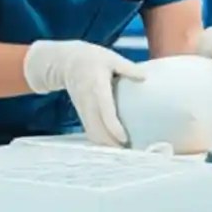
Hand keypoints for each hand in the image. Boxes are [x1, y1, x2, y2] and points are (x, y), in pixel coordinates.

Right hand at [23, 40, 145, 146]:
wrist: (66, 62)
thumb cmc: (92, 58)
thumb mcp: (111, 58)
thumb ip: (127, 68)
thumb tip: (144, 77)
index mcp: (96, 86)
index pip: (104, 110)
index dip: (113, 127)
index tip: (124, 139)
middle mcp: (87, 101)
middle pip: (97, 128)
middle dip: (111, 143)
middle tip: (130, 153)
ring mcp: (83, 108)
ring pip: (92, 132)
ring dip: (105, 145)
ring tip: (124, 153)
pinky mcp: (82, 112)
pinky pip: (90, 130)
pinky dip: (100, 141)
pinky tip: (113, 146)